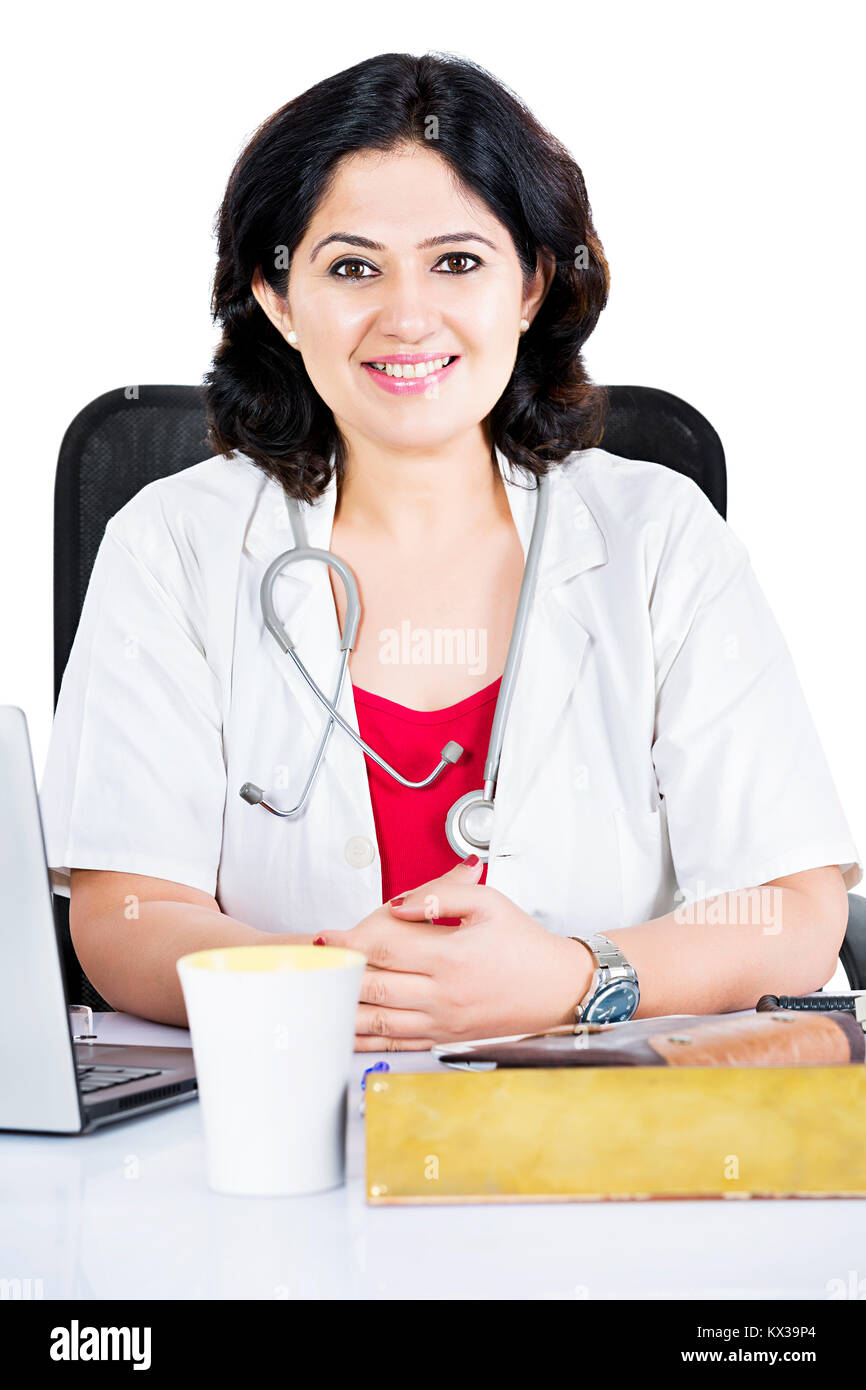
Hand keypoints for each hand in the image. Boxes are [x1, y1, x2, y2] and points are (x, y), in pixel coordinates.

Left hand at [313, 858, 593, 1050]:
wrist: (559, 989)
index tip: (325, 935)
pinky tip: (346, 1032)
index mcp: (451, 958)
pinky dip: (367, 1041)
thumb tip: (397, 904)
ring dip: (344, 1010)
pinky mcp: (445, 1038)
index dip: (349, 941)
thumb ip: (440, 896)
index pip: (386, 949)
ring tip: (316, 998)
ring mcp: (442, 1022)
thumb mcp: (490, 903)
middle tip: (310, 965)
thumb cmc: (525, 945)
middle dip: (337, 975)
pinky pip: (397, 1044)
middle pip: (374, 987)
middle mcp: (443, 995)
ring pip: (379, 1022)